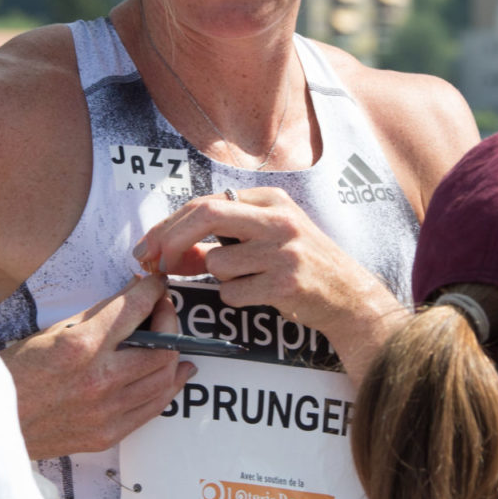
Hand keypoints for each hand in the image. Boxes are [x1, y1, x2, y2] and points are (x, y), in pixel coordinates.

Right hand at [3, 276, 193, 459]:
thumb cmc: (15, 375)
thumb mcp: (51, 333)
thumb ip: (95, 317)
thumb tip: (129, 298)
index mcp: (82, 346)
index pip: (135, 309)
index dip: (153, 290)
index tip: (156, 284)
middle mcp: (100, 379)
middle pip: (162, 345)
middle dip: (169, 318)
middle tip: (163, 309)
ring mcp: (107, 411)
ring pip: (164, 377)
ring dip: (174, 352)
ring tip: (174, 338)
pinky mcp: (109, 434)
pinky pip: (154, 407)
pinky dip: (169, 386)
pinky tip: (176, 372)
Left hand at [132, 189, 406, 375]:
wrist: (348, 295)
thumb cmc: (301, 263)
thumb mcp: (268, 235)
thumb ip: (223, 235)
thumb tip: (167, 249)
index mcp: (271, 200)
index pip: (205, 203)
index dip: (169, 225)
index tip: (149, 246)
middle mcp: (278, 219)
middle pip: (205, 216)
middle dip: (170, 240)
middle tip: (152, 263)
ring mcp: (283, 250)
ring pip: (216, 264)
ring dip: (219, 279)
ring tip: (249, 281)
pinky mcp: (285, 282)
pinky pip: (232, 293)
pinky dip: (235, 298)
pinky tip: (260, 294)